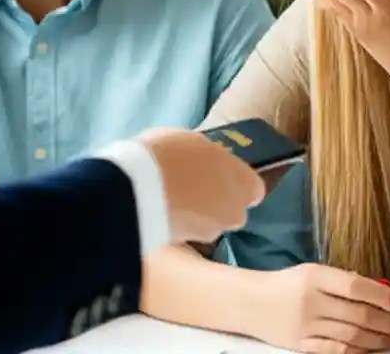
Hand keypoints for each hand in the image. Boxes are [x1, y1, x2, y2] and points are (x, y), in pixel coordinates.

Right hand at [136, 128, 265, 244]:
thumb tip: (205, 165)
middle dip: (215, 202)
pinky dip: (176, 222)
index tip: (218, 174)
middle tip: (192, 185)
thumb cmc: (172, 155)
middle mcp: (234, 213)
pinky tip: (156, 207)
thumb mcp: (194, 142)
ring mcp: (208, 233)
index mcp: (245, 183)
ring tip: (169, 195)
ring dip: (194, 214)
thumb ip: (208, 160)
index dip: (236, 182)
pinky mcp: (183, 246)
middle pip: (231, 210)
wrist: (136, 190)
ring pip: (207, 223)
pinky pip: (184, 231)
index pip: (253, 189)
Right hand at [253, 264, 389, 352]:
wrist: (248, 302)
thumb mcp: (313, 273)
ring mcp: (306, 326)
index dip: (388, 297)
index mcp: (315, 276)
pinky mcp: (301, 345)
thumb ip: (346, 281)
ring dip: (381, 339)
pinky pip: (336, 352)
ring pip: (353, 337)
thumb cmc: (285, 285)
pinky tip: (374, 350)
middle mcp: (311, 301)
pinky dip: (359, 352)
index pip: (358, 288)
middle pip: (360, 315)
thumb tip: (384, 289)